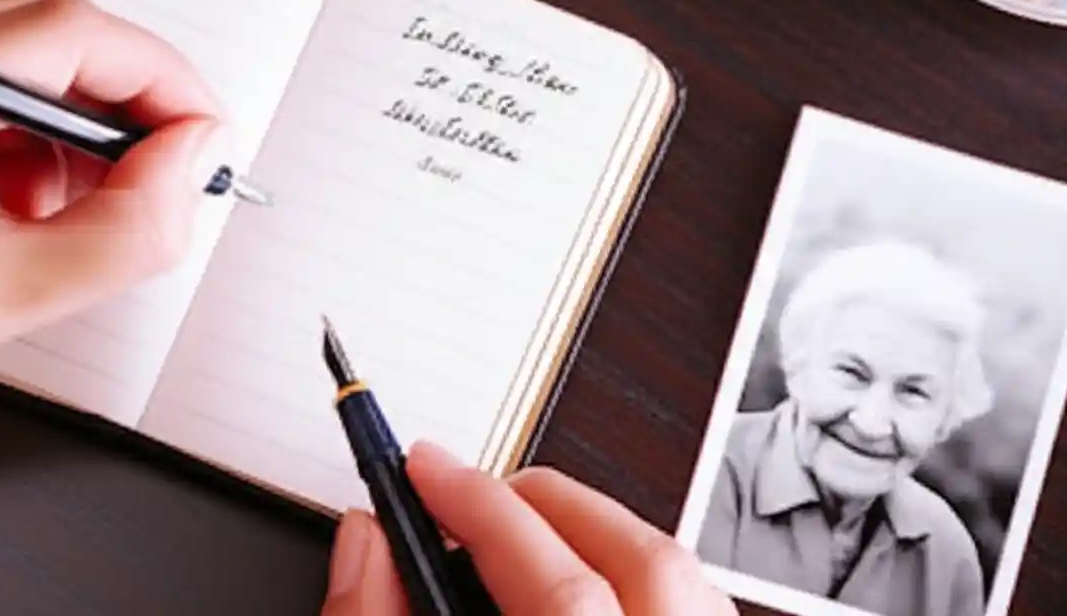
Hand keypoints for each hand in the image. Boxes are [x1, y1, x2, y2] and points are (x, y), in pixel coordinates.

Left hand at [0, 0, 227, 431]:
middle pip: (55, 34)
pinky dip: (25, 139)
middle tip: (161, 175)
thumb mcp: (4, 295)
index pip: (73, 34)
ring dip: (72, 131)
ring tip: (56, 216)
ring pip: (25, 59)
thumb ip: (128, 231)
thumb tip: (193, 163)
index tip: (205, 135)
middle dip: (125, 108)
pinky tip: (12, 205)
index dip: (164, 79)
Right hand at [321, 441, 736, 614]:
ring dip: (597, 535)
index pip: (555, 585)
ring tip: (522, 531)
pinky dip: (639, 579)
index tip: (424, 465)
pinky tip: (588, 585)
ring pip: (683, 580)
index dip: (479, 505)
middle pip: (643, 562)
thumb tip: (367, 545)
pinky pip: (699, 607)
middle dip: (542, 504)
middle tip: (467, 491)